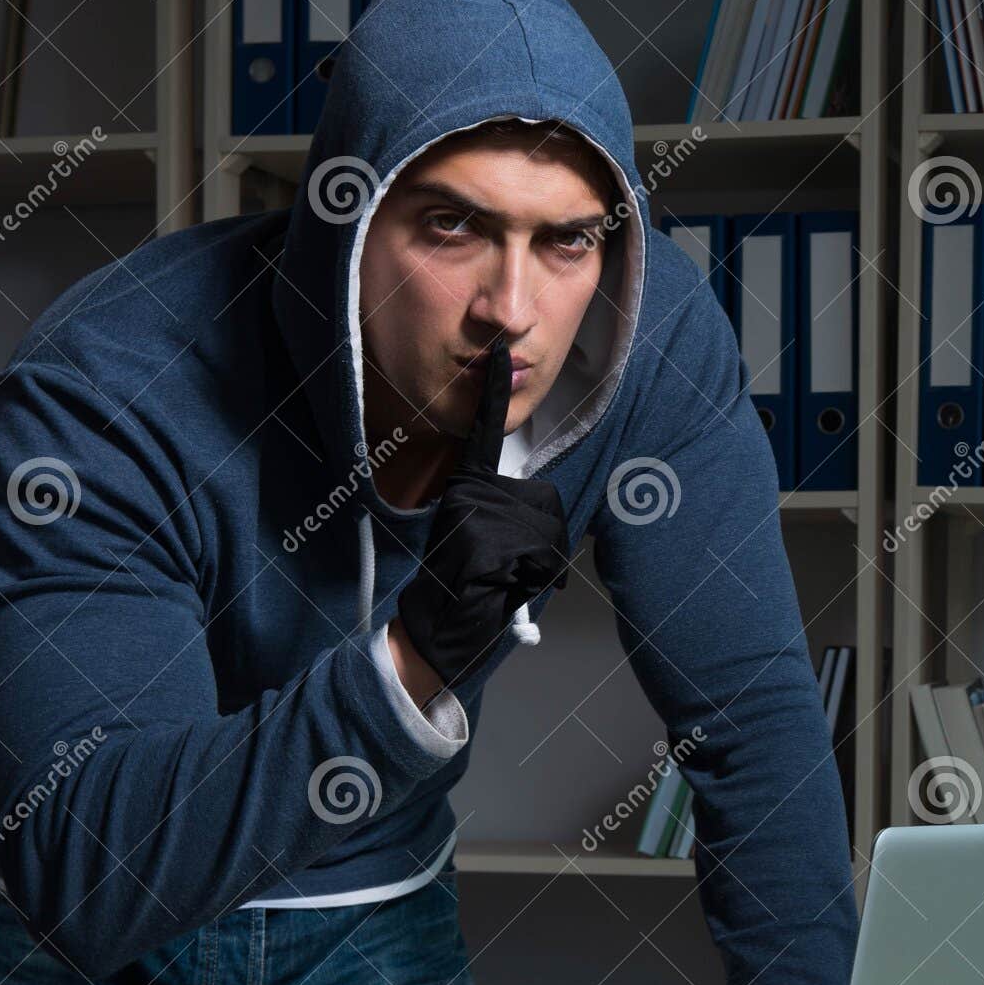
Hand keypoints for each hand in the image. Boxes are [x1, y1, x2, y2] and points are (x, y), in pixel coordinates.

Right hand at [396, 335, 569, 692]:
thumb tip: (538, 514)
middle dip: (541, 543)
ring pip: (544, 530)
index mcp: (468, 486)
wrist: (439, 631)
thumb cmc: (470, 592)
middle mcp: (470, 491)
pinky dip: (532, 578)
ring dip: (537, 564)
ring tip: (501, 581)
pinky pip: (538, 554)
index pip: (485, 433)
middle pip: (543, 502)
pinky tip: (501, 588)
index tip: (499, 353)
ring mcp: (476, 512)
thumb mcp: (490, 544)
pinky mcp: (483, 537)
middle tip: (505, 571)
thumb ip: (507, 518)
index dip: (492, 392)